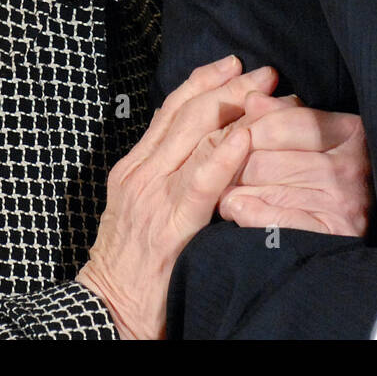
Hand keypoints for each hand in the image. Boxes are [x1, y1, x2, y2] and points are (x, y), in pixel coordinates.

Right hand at [76, 55, 277, 339]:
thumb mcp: (137, 207)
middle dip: (231, 87)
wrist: (104, 312)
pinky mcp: (169, 227)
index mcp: (134, 166)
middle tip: (266, 73)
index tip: (234, 64)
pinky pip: (200, 182)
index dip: (205, 80)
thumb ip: (164, 174)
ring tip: (272, 99)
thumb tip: (202, 142)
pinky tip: (246, 139)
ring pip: (196, 136)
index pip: (171, 109)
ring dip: (239, 112)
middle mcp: (142, 173)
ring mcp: (153, 197)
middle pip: (189, 113)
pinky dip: (224, 156)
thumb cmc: (129, 265)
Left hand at [218, 92, 370, 236]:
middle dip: (237, 163)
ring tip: (224, 192)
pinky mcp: (333, 234)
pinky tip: (237, 209)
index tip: (235, 135)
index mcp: (350, 131)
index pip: (283, 123)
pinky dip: (251, 213)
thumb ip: (284, 115)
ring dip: (235, 191)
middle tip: (222, 170)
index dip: (250, 128)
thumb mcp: (320, 135)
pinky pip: (279, 219)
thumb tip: (251, 99)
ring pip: (266, 188)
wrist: (366, 231)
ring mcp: (344, 202)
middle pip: (268, 158)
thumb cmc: (335, 172)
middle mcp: (350, 166)